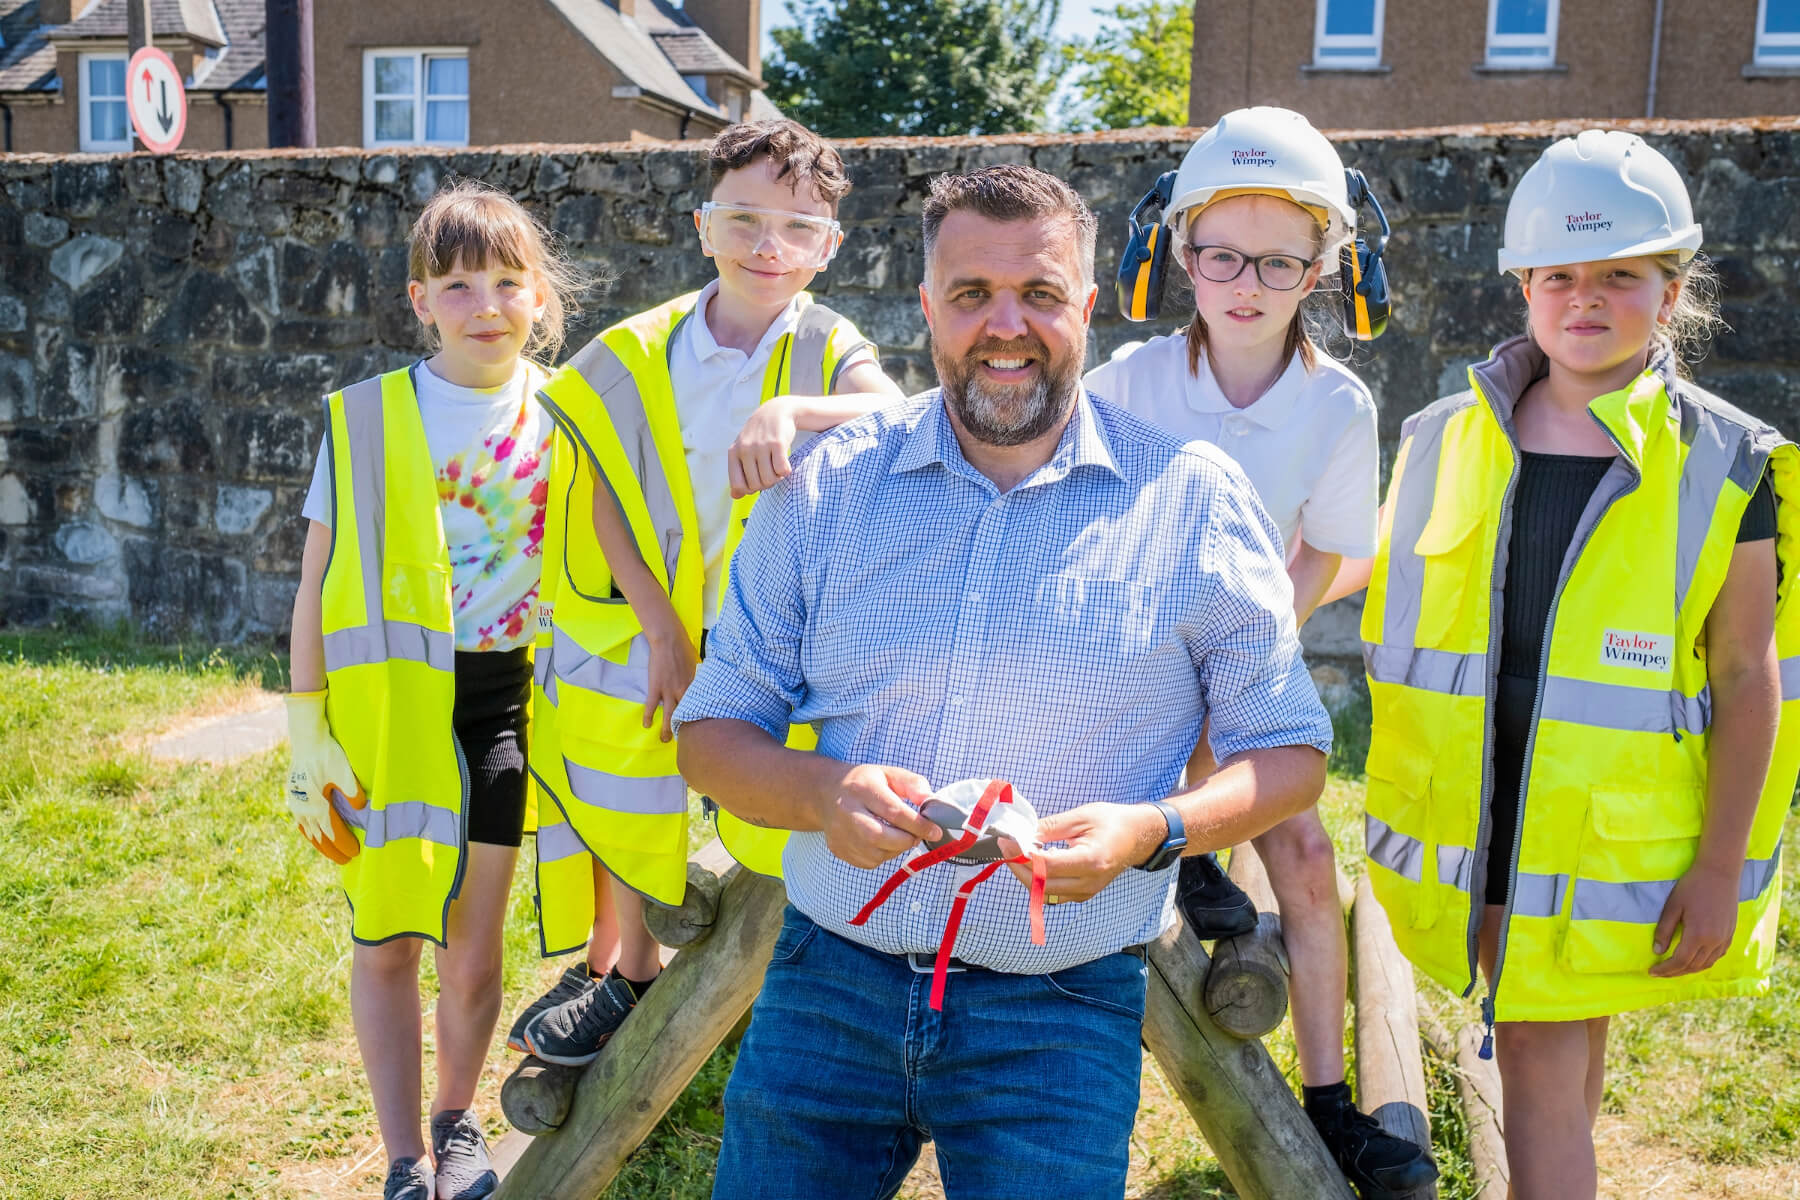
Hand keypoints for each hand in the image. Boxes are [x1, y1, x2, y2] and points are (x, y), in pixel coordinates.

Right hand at [284, 691, 364, 863]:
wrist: (306, 738)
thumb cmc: (328, 754)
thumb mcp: (344, 773)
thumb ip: (353, 794)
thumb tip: (362, 811)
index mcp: (316, 805)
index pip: (332, 833)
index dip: (344, 845)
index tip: (355, 853)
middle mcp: (303, 808)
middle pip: (318, 837)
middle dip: (332, 850)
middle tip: (345, 860)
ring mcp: (295, 803)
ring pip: (308, 831)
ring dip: (320, 843)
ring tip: (330, 852)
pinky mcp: (293, 796)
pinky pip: (300, 821)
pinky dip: (309, 831)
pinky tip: (313, 834)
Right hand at [643, 624, 699, 742]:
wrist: (669, 641)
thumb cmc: (684, 651)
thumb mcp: (696, 667)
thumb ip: (698, 679)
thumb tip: (703, 686)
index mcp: (695, 686)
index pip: (699, 707)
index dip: (699, 719)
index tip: (700, 730)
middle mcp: (684, 691)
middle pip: (686, 715)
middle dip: (684, 729)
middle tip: (684, 741)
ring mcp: (669, 690)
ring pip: (669, 714)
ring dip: (667, 728)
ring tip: (664, 740)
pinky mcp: (656, 687)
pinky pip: (652, 705)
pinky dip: (649, 716)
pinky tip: (646, 725)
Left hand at [728, 398, 798, 497]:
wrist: (777, 411)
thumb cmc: (759, 435)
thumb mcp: (744, 450)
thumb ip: (738, 472)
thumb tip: (735, 496)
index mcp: (734, 452)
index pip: (738, 485)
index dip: (749, 489)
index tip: (756, 481)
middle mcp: (745, 449)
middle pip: (756, 485)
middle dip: (766, 483)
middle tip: (770, 472)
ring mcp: (761, 446)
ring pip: (769, 480)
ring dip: (777, 478)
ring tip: (777, 467)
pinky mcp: (777, 443)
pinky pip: (782, 471)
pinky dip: (786, 471)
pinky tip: (785, 463)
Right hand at [814, 764, 941, 868]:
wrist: (827, 793)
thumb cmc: (865, 783)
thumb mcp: (889, 773)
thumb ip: (913, 784)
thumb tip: (929, 800)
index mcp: (862, 789)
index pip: (893, 811)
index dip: (918, 825)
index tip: (935, 831)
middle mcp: (847, 811)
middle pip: (879, 836)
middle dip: (906, 840)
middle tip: (917, 836)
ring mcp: (840, 833)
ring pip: (875, 854)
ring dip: (895, 849)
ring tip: (899, 836)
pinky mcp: (838, 849)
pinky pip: (868, 862)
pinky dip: (882, 856)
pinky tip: (882, 842)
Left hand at [1001, 802, 1166, 902]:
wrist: (1137, 836)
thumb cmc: (1112, 822)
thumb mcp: (1079, 817)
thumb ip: (1049, 827)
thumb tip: (1021, 834)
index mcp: (1091, 861)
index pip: (1046, 866)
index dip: (1021, 855)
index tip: (1007, 841)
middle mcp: (1088, 882)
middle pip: (1041, 885)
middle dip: (1018, 867)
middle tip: (1006, 847)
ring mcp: (1086, 892)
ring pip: (1044, 893)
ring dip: (1026, 875)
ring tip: (1017, 853)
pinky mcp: (1083, 894)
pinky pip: (1053, 893)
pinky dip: (1038, 880)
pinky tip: (1035, 862)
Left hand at [1649, 859, 1740, 976]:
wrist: (1720, 874)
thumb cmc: (1692, 887)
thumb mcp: (1673, 906)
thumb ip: (1664, 930)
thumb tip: (1657, 951)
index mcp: (1699, 935)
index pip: (1680, 961)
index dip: (1665, 969)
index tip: (1651, 971)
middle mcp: (1714, 941)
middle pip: (1693, 966)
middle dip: (1674, 972)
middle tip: (1659, 972)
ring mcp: (1725, 939)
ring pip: (1706, 964)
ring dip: (1689, 969)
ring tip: (1673, 969)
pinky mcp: (1730, 935)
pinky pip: (1716, 956)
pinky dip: (1703, 962)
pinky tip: (1692, 960)